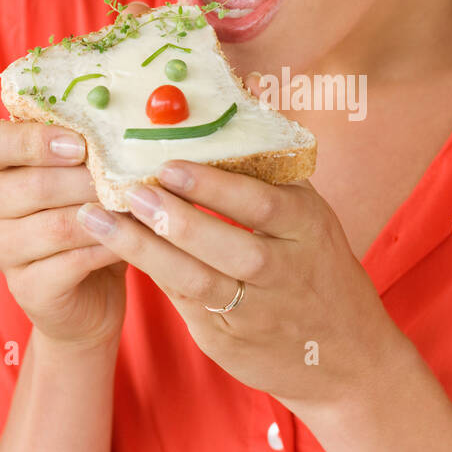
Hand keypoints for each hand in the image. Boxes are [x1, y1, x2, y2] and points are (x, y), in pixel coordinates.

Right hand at [0, 118, 126, 350]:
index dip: (29, 141)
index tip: (79, 145)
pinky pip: (69, 263)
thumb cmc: (88, 214)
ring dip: (101, 216)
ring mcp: (0, 249)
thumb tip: (121, 125)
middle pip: (29, 185)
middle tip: (126, 179)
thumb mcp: (84, 173)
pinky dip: (105, 248)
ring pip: (53, 226)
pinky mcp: (25, 287)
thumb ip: (87, 147)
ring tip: (136, 208)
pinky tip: (128, 241)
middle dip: (85, 181)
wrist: (92, 289)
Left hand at [75, 159, 399, 412]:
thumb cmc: (319, 270)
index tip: (171, 163)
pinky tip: (115, 252)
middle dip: (176, 218)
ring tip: (101, 220)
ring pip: (198, 280)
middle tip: (129, 190)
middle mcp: (286, 270)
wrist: (350, 359)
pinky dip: (152, 276)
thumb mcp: (311, 218)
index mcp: (308, 227)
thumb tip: (240, 92)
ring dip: (145, 249)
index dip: (215, 184)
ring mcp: (258, 311)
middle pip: (230, 245)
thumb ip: (272, 168)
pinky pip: (186, 305)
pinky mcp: (231, 340)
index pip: (262, 202)